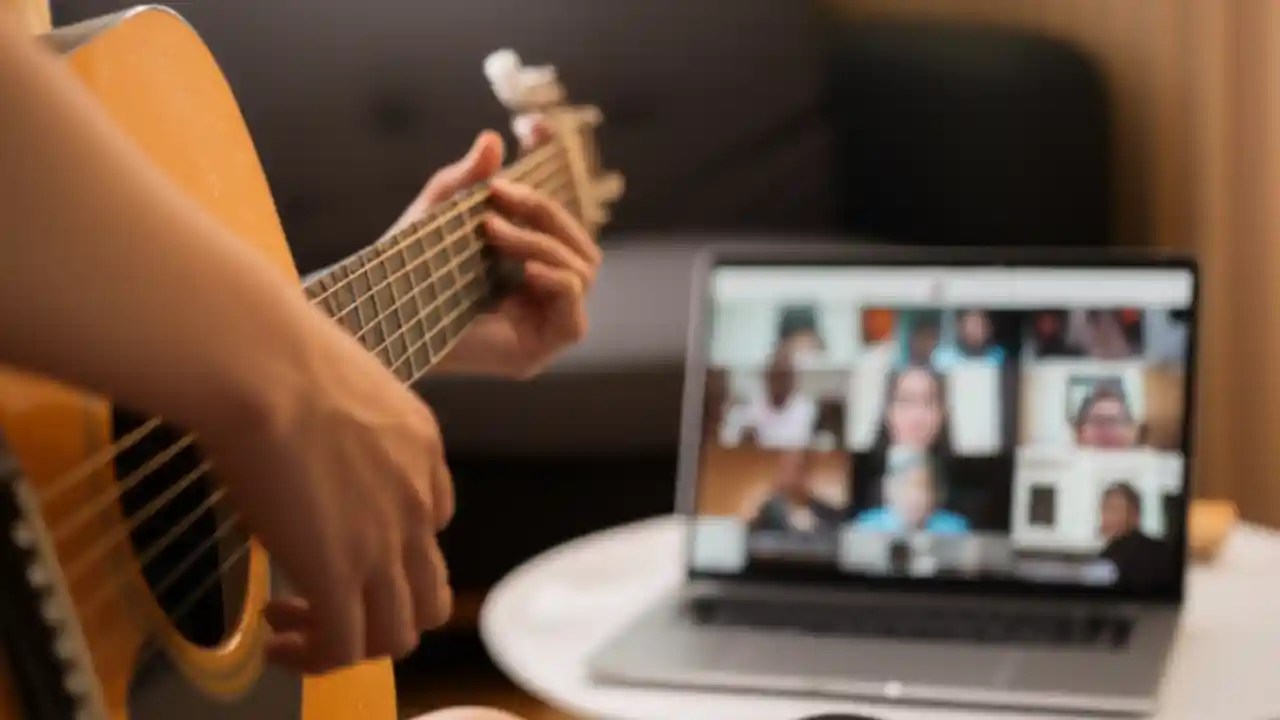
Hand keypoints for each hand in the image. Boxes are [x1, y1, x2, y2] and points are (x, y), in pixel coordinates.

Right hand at [201, 313, 454, 673]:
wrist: (267, 368)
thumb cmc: (283, 359)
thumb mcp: (341, 386)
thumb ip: (342, 425)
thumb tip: (300, 429)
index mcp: (423, 452)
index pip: (432, 522)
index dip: (390, 546)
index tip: (338, 542)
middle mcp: (419, 504)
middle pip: (430, 594)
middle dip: (384, 611)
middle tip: (326, 604)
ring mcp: (386, 544)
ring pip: (398, 633)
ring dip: (351, 644)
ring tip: (295, 630)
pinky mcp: (340, 575)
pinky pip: (345, 647)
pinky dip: (314, 658)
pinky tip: (276, 639)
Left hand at [389, 128, 600, 378]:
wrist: (377, 316)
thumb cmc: (403, 268)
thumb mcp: (437, 214)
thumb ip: (466, 179)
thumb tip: (493, 140)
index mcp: (528, 261)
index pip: (564, 220)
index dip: (556, 175)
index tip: (533, 128)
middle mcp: (542, 294)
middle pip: (580, 244)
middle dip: (545, 213)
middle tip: (499, 196)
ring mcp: (543, 325)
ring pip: (581, 271)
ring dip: (539, 244)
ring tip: (492, 233)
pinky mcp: (537, 352)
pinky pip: (574, 312)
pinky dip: (557, 282)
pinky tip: (525, 271)